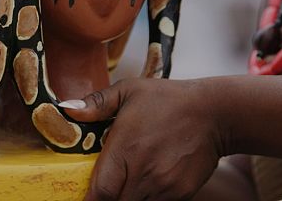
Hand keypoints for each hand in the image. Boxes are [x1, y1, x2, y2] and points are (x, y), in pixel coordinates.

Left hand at [65, 78, 221, 200]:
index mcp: (125, 148)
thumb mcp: (130, 91)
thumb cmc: (168, 100)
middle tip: (107, 186)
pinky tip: (150, 180)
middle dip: (109, 197)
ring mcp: (163, 186)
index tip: (86, 196)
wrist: (215, 112)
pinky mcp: (181, 194)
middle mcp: (143, 172)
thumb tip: (66, 110)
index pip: (99, 191)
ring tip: (131, 179)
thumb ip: (96, 103)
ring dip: (129, 197)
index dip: (90, 198)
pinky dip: (149, 197)